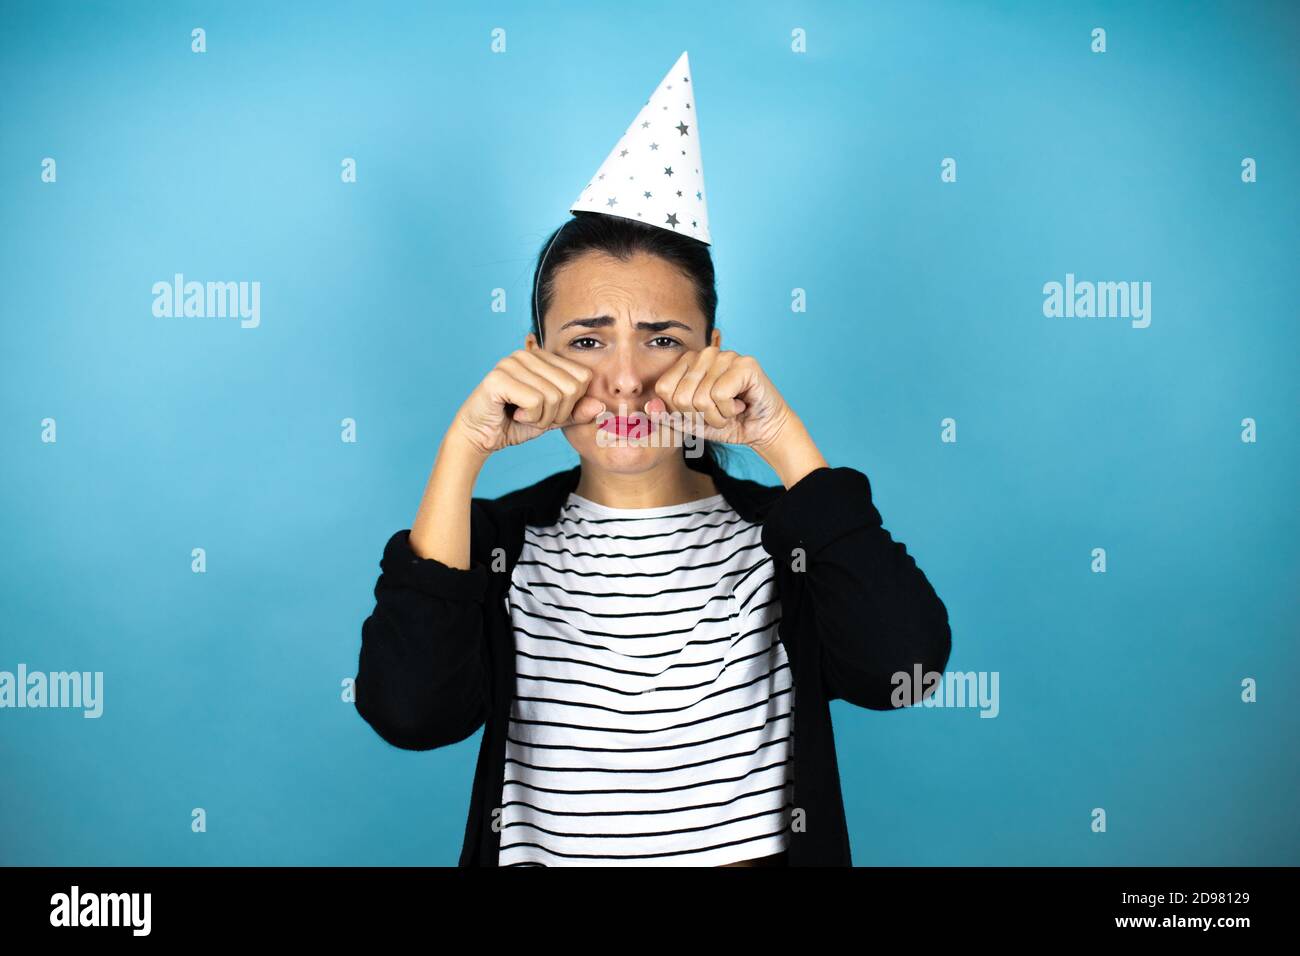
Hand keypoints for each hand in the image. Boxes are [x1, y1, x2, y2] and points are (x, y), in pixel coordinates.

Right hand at [452, 349, 606, 456]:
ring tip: (522, 416)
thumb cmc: (515, 424)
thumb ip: (576, 411)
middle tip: (534, 417)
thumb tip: (600, 405)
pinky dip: (529, 417)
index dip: (572, 404)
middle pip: (571, 387)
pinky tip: (513, 415)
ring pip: (554, 396)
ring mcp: (511, 363)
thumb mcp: (553, 418)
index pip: (582, 377)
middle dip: (557, 414)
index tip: (548, 411)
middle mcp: (527, 355)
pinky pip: (535, 401)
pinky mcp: (498, 378)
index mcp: (543, 357)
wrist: (480, 437)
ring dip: (542, 418)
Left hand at [646, 346, 791, 449]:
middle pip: (681, 396)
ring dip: (716, 417)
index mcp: (689, 362)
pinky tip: (740, 405)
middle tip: (719, 413)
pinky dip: (728, 412)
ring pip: (701, 398)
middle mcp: (706, 354)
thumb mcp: (691, 424)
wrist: (763, 430)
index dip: (680, 412)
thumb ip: (668, 416)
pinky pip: (719, 395)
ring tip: (730, 410)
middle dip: (699, 417)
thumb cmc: (727, 423)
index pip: (664, 389)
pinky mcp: (745, 364)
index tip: (700, 413)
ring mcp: (726, 356)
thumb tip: (649, 407)